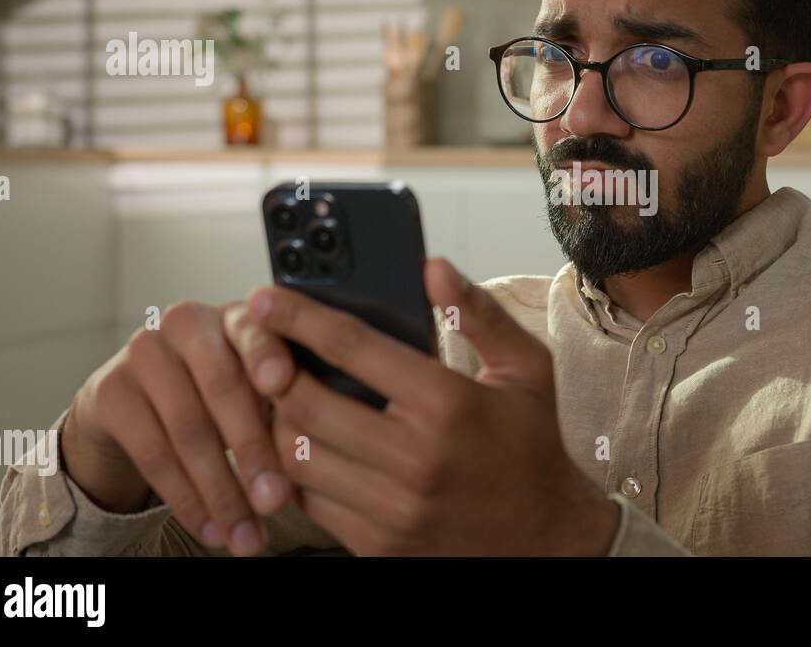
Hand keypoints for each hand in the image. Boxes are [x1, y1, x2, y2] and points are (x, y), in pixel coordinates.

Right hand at [64, 300, 295, 554]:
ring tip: (247, 537)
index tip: (283, 385)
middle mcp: (186, 322)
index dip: (268, 357)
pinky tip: (211, 529)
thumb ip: (285, 403)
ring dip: (222, 492)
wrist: (136, 401)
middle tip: (276, 502)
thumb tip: (320, 452)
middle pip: (223, 389)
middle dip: (254, 452)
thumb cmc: (221, 393)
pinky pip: (153, 454)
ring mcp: (142, 353)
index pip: (255, 331)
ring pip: (189, 430)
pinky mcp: (109, 391)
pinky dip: (187, 500)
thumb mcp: (256, 388)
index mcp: (236, 314)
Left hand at [243, 258, 620, 555]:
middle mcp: (414, 458)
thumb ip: (478, 314)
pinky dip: (299, 472)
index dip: (299, 318)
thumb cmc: (532, 446)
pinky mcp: (378, 544)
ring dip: (280, 424)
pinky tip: (312, 448)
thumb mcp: (525, 369)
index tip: (265, 299)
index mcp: (447, 404)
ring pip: (296, 457)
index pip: (351, 348)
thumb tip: (432, 268)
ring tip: (284, 400)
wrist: (545, 538)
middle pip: (304, 405)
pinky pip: (310, 502)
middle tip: (267, 354)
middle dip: (273, 373)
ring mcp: (392, 508)